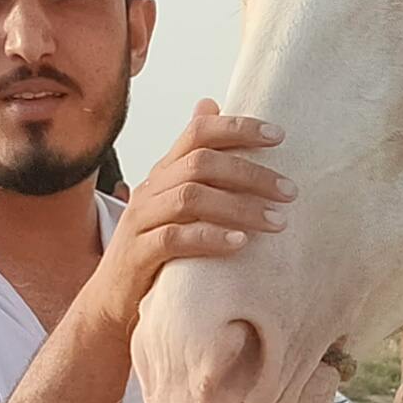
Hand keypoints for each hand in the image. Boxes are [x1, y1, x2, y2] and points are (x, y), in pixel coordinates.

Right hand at [81, 101, 291, 337]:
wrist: (112, 299)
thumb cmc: (154, 247)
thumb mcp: (174, 200)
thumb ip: (194, 160)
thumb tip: (211, 103)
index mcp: (163, 172)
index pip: (197, 132)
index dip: (237, 128)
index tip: (279, 135)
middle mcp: (150, 189)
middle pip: (200, 163)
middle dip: (250, 173)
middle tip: (290, 191)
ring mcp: (141, 221)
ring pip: (190, 198)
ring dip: (239, 207)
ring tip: (277, 221)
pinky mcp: (138, 254)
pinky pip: (174, 239)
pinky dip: (209, 238)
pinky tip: (240, 243)